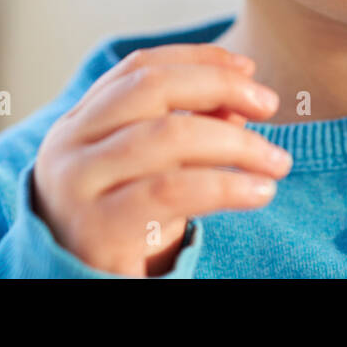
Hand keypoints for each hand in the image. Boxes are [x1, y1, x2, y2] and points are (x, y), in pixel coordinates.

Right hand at [31, 43, 290, 276]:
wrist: (78, 287)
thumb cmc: (122, 227)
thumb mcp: (153, 170)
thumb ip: (190, 127)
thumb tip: (242, 89)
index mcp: (79, 123)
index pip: (138, 68)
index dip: (197, 59)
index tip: (248, 67)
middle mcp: (68, 145)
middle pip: (151, 88)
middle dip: (219, 86)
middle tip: (269, 105)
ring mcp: (77, 185)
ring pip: (166, 135)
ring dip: (235, 142)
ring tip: (277, 161)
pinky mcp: (96, 229)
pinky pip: (171, 191)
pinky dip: (225, 184)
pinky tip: (259, 191)